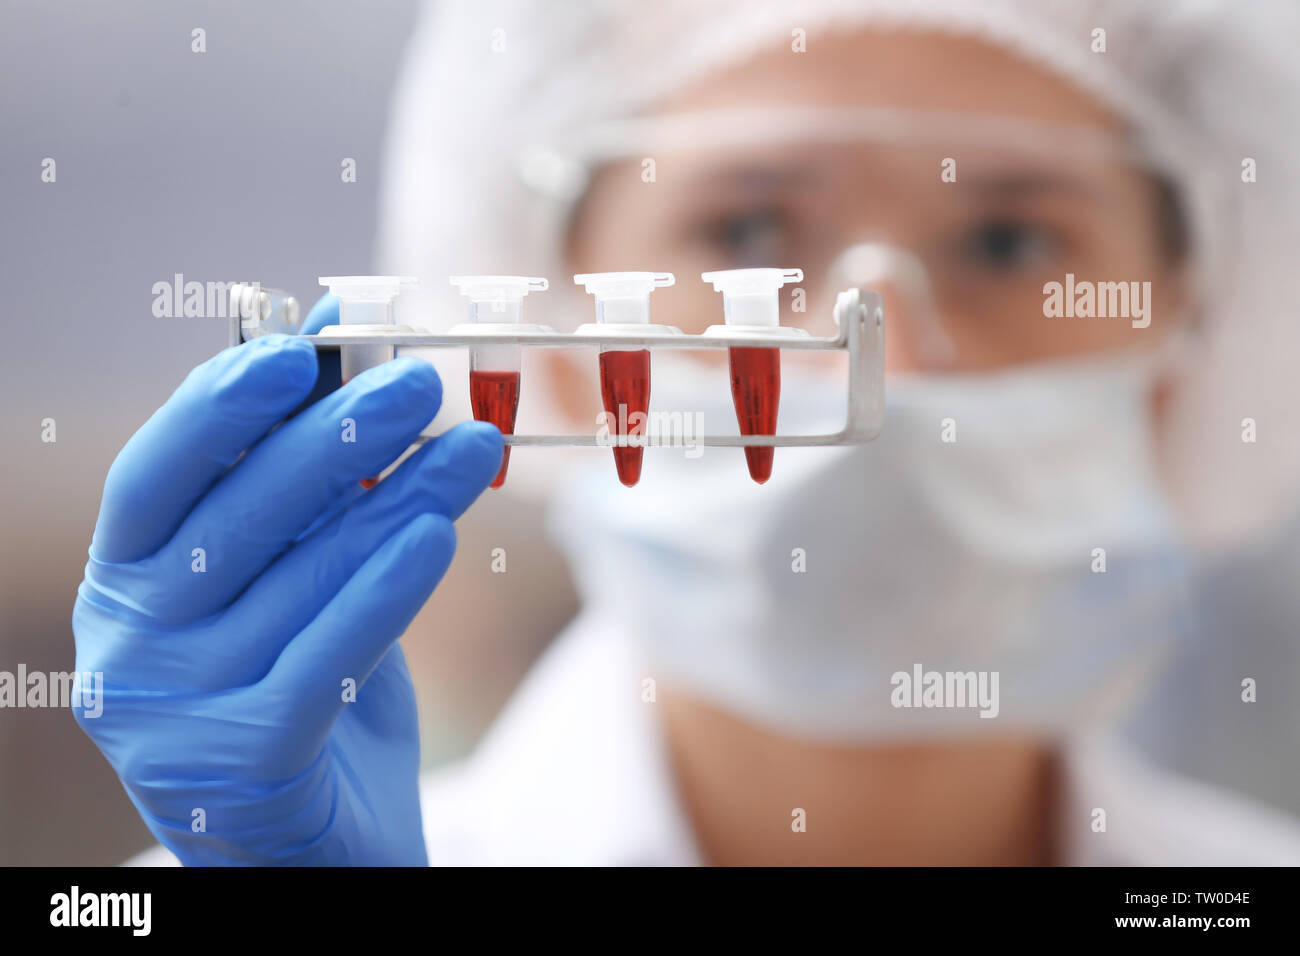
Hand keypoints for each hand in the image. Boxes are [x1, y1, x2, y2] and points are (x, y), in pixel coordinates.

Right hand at [72, 310, 502, 864]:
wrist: (319, 841)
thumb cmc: (300, 680)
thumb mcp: (293, 569)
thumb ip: (297, 461)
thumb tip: (328, 324)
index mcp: (125, 583)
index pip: (155, 475)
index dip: (219, 406)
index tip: (296, 350)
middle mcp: (127, 647)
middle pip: (237, 519)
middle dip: (338, 439)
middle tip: (424, 381)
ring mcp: (174, 715)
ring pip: (301, 582)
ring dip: (398, 502)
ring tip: (473, 447)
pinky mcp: (241, 769)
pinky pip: (325, 661)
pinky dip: (384, 592)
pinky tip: (439, 534)